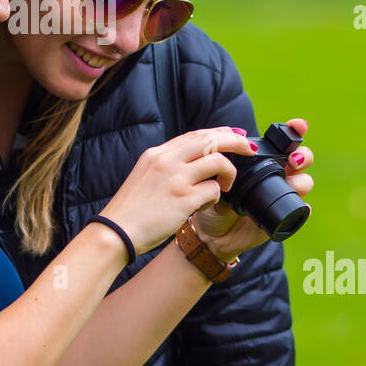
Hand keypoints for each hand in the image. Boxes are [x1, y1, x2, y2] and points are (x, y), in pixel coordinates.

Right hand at [97, 126, 256, 255]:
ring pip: (218, 161)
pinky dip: (217, 196)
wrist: (116, 231)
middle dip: (235, 141)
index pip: (195, 135)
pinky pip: (214, 190)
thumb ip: (167, 166)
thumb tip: (193, 161)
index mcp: (157, 154)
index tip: (234, 134)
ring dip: (229, 172)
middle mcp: (167, 161)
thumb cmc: (131, 209)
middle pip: (211, 140)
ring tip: (227, 184)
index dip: (219, 133)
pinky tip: (208, 204)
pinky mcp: (183, 199)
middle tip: (249, 148)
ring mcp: (176, 178)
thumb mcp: (146, 176)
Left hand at [192, 118, 313, 261]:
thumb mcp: (215, 179)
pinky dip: (303, 208)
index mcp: (262, 161)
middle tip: (294, 159)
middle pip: (302, 159)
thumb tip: (225, 151)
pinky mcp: (283, 216)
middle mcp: (277, 175)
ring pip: (304, 182)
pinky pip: (301, 210)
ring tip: (293, 183)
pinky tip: (301, 206)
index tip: (299, 125)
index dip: (295, 131)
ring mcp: (282, 195)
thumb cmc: (216, 201)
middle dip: (303, 155)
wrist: (214, 233)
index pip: (283, 142)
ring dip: (302, 180)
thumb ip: (220, 165)